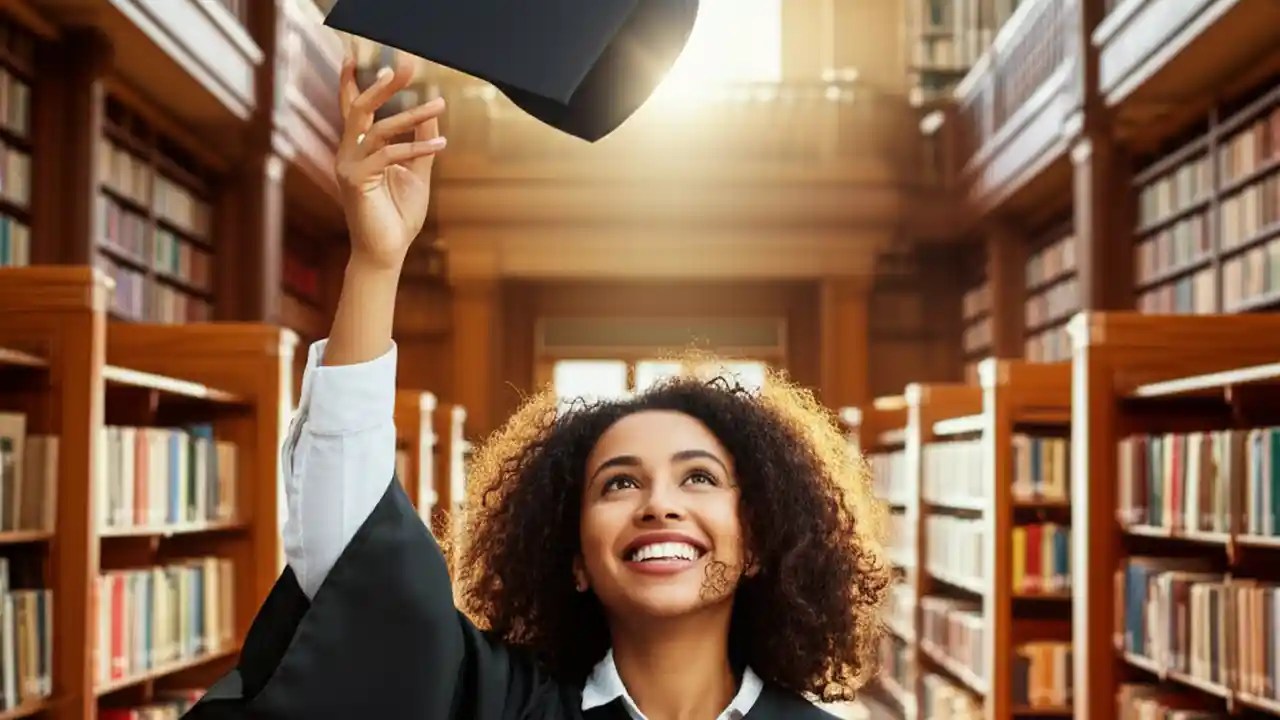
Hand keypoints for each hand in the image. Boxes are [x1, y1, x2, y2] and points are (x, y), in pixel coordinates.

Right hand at [335, 48, 446, 271]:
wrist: (387, 251)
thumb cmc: (398, 215)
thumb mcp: (417, 172)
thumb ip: (422, 142)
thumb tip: (433, 112)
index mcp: (359, 148)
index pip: (354, 108)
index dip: (354, 80)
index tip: (362, 54)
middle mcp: (348, 152)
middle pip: (361, 107)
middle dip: (383, 85)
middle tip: (407, 67)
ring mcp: (348, 165)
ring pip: (377, 127)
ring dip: (411, 114)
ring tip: (439, 104)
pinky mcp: (355, 180)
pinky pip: (388, 155)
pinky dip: (416, 147)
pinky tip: (441, 146)